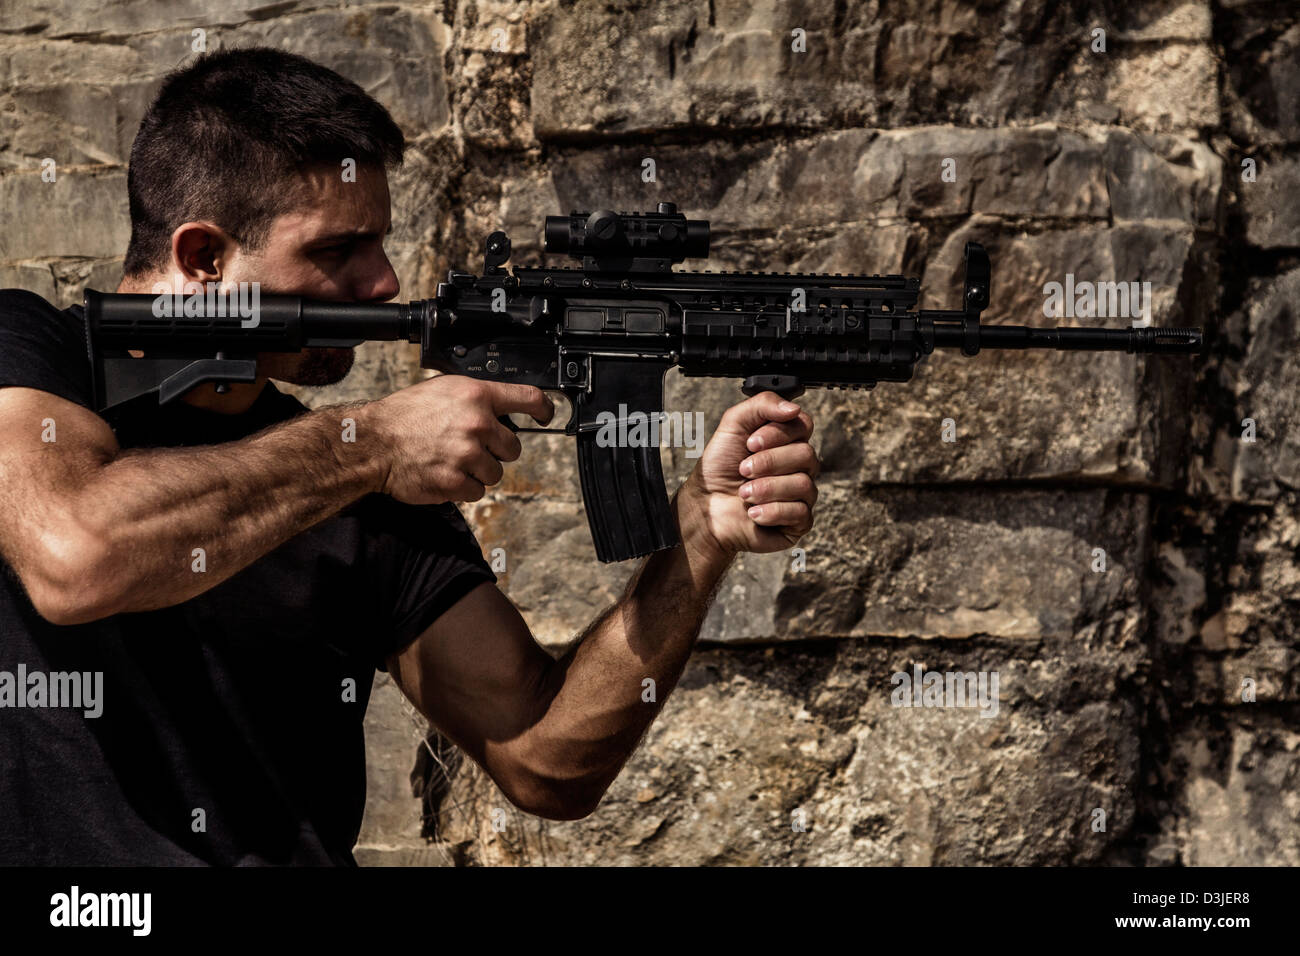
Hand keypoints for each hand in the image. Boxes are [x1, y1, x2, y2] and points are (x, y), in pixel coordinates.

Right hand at [367, 376, 553, 504]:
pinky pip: (477, 491)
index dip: (543, 408)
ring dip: (478, 471)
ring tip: (452, 460)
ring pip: (495, 473)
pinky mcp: (456, 482)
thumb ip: (475, 399)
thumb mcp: (442, 390)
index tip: (545, 415)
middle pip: (513, 447)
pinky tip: (444, 473)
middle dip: (496, 450)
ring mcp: (467, 455)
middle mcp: (476, 424)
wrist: (373, 443)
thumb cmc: (404, 416)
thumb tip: (501, 409)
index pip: (528, 397)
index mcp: (476, 396)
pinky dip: (463, 487)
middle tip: (470, 447)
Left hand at [680, 391, 818, 556]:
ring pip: (803, 484)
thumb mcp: (732, 425)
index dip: (778, 433)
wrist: (705, 507)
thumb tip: (793, 408)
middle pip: (806, 455)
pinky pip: (800, 512)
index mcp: (787, 440)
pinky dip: (771, 512)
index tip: (751, 443)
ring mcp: (801, 494)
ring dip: (766, 489)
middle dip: (768, 462)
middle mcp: (798, 466)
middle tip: (743, 470)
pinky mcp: (799, 521)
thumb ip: (762, 405)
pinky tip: (754, 513)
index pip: (803, 425)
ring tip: (744, 494)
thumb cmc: (719, 468)